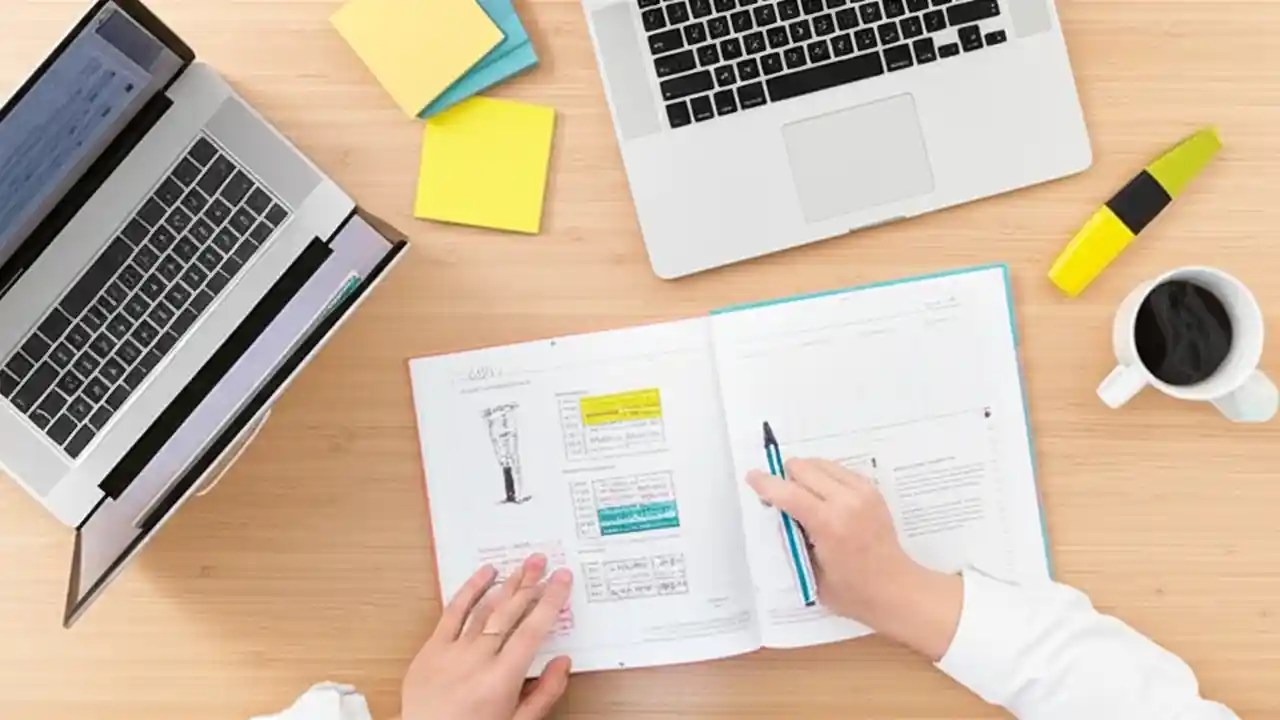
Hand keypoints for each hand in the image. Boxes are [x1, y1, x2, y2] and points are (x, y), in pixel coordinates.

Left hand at [401, 554, 572, 719]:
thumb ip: (544, 693)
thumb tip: (563, 663)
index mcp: (501, 680)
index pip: (533, 630)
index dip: (550, 601)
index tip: (561, 581)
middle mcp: (477, 661)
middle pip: (509, 612)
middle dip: (530, 584)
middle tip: (542, 563)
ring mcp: (452, 652)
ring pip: (484, 608)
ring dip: (506, 584)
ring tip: (521, 566)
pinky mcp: (431, 650)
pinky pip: (452, 612)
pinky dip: (469, 591)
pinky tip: (483, 576)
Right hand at [746, 458, 962, 660]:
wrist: (896, 589)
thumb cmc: (851, 592)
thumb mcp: (810, 571)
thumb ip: (793, 539)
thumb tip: (780, 513)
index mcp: (829, 524)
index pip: (788, 492)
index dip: (766, 483)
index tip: (752, 477)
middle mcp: (847, 501)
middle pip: (803, 468)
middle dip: (786, 479)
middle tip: (781, 499)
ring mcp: (863, 492)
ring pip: (821, 463)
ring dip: (805, 475)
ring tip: (803, 498)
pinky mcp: (872, 490)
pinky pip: (839, 470)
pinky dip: (825, 478)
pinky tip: (824, 498)